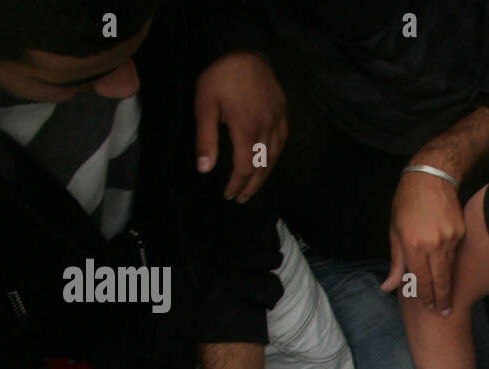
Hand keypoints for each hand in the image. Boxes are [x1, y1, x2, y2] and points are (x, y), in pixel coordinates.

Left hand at [195, 51, 287, 202]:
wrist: (243, 49)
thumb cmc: (220, 77)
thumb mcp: (205, 106)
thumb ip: (206, 139)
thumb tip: (205, 170)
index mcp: (246, 130)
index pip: (244, 167)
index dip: (237, 184)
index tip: (228, 195)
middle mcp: (266, 129)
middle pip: (262, 167)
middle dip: (251, 186)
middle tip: (241, 199)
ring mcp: (278, 121)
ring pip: (274, 157)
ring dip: (264, 176)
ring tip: (254, 187)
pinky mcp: (283, 113)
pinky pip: (282, 142)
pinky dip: (274, 158)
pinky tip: (268, 162)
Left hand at [380, 169, 465, 313]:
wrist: (431, 177)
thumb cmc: (406, 203)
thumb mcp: (394, 231)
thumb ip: (396, 262)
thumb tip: (389, 287)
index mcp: (413, 245)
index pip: (421, 280)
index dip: (425, 296)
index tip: (429, 307)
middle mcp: (433, 244)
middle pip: (440, 280)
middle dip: (442, 299)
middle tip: (444, 312)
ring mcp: (450, 238)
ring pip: (449, 268)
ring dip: (448, 283)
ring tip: (447, 297)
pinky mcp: (460, 232)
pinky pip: (455, 254)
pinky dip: (451, 264)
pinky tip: (449, 271)